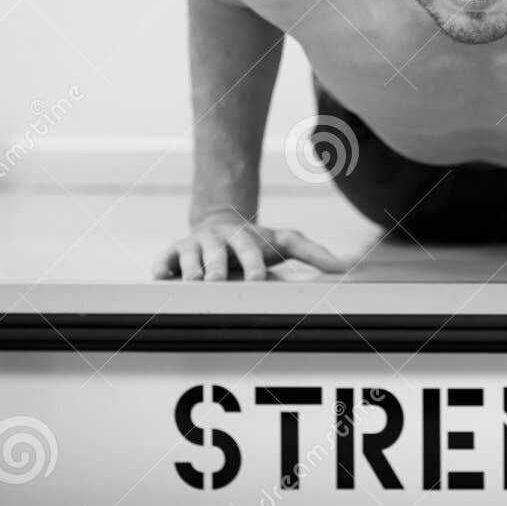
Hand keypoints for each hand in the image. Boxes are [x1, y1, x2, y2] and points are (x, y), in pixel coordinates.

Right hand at [152, 211, 350, 280]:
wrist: (221, 222)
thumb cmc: (256, 240)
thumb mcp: (284, 242)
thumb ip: (313, 252)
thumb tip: (345, 266)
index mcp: (244, 238)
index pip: (249, 251)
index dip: (252, 264)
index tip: (256, 279)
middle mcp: (218, 240)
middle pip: (216, 255)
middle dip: (216, 268)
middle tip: (215, 282)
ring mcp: (194, 245)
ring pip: (189, 258)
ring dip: (190, 270)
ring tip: (192, 283)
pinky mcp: (174, 253)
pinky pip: (164, 260)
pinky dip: (162, 267)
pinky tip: (161, 277)